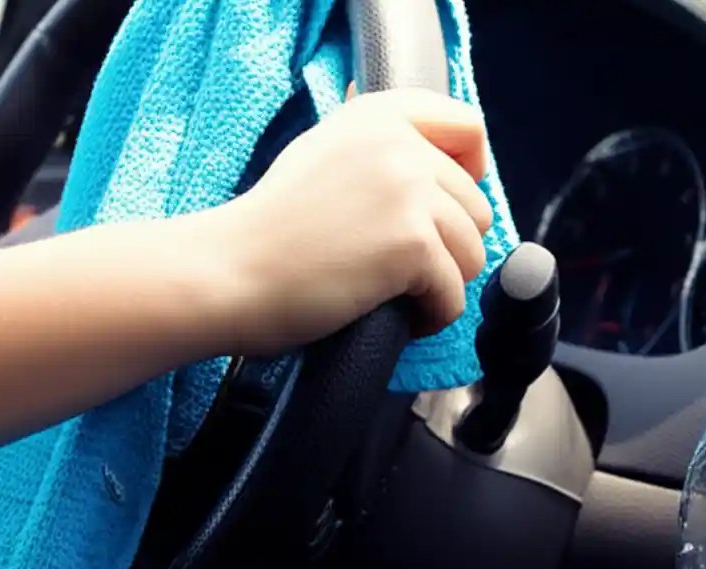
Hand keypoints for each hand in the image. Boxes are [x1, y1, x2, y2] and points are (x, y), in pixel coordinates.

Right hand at [202, 87, 492, 355]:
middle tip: (400, 269)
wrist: (228, 273)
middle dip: (448, 247)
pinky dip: (431, 317)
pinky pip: (454, 295)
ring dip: (442, 284)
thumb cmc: (269, 230)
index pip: (468, 129)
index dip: (470, 174)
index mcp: (379, 115)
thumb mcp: (324, 155)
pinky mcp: (412, 246)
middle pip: (477, 206)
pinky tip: (395, 315)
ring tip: (396, 294)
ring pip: (473, 254)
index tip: (445, 207)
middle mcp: (400, 145)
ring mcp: (409, 193)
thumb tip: (442, 163)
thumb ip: (379, 148)